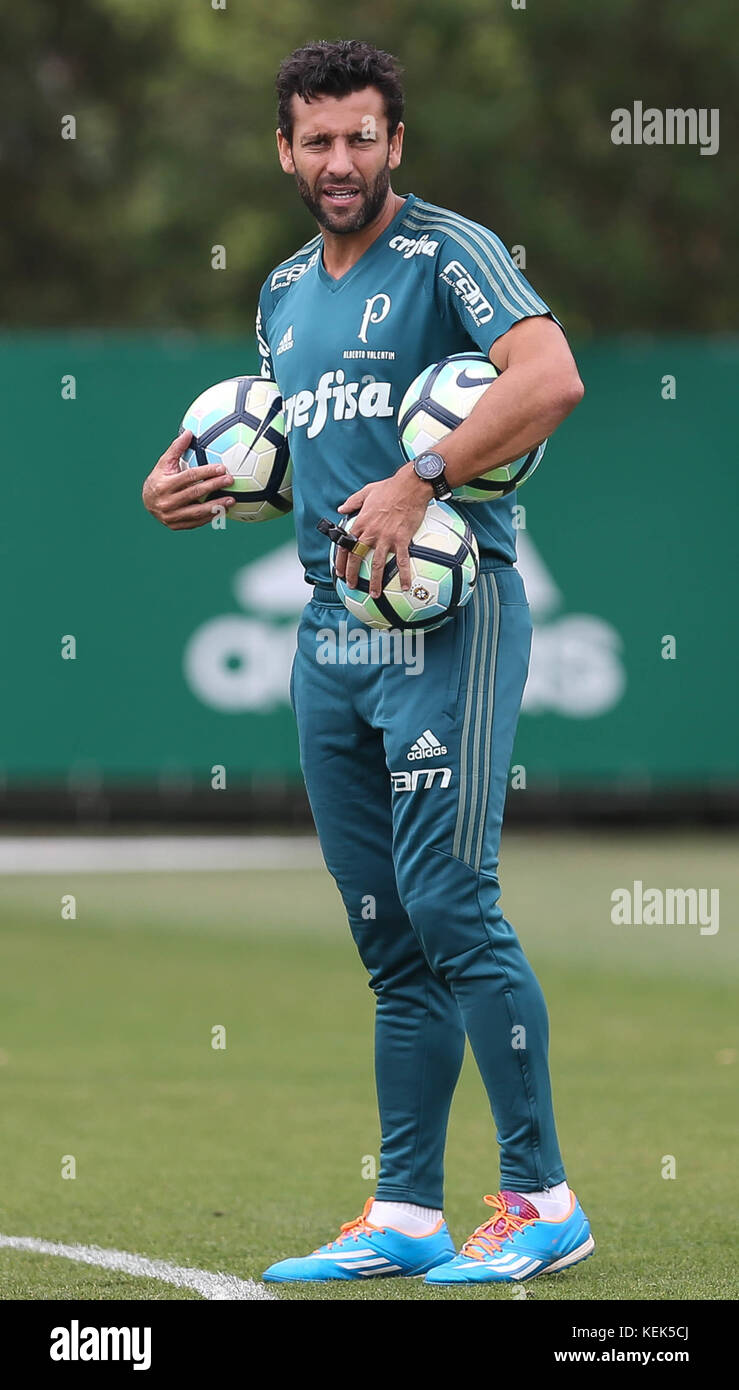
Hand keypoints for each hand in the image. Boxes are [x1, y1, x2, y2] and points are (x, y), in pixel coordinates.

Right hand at [142, 430, 235, 529]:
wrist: (147, 503)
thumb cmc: (159, 479)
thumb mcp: (164, 463)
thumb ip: (176, 448)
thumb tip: (189, 432)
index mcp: (164, 485)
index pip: (189, 477)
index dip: (206, 472)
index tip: (222, 468)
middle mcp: (166, 502)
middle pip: (195, 493)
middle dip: (215, 486)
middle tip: (230, 480)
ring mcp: (171, 516)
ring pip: (198, 511)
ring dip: (216, 506)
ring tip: (231, 499)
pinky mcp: (176, 526)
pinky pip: (196, 522)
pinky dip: (210, 517)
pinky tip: (222, 511)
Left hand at [336, 464, 431, 597]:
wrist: (410, 486)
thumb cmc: (389, 487)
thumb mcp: (366, 491)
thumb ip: (352, 502)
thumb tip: (340, 509)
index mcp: (361, 522)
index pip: (345, 546)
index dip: (340, 561)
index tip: (339, 572)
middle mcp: (371, 532)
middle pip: (357, 558)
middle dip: (352, 575)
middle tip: (352, 586)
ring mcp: (386, 537)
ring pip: (377, 564)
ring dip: (375, 582)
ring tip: (375, 595)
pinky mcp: (402, 539)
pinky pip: (401, 561)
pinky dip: (403, 575)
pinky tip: (405, 586)